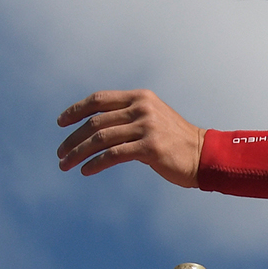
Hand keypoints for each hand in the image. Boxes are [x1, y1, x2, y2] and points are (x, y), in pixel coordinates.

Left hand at [58, 90, 204, 187]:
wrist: (206, 156)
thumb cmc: (177, 142)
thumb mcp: (153, 119)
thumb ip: (128, 117)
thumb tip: (94, 127)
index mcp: (141, 98)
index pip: (99, 100)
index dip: (76, 110)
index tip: (61, 123)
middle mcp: (143, 109)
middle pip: (95, 122)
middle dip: (72, 139)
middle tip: (60, 153)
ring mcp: (147, 127)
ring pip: (100, 139)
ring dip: (78, 152)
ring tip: (66, 164)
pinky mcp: (150, 147)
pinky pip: (113, 155)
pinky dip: (95, 163)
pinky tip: (85, 170)